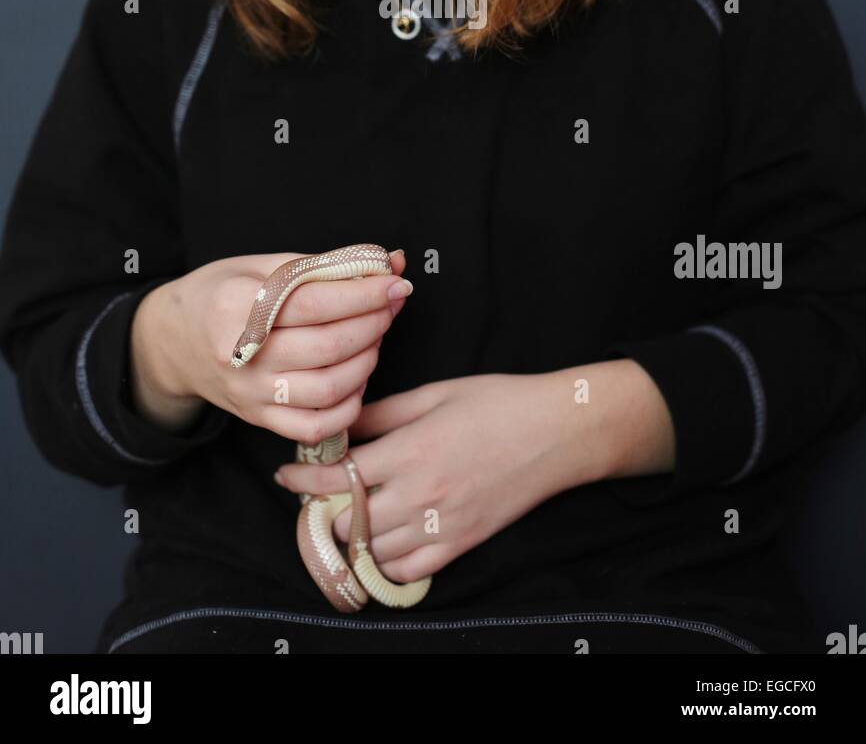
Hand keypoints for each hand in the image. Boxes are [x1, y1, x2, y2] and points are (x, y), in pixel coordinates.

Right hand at [131, 249, 410, 438]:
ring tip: (373, 338)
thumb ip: (324, 265)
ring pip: (328, 390)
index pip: (316, 303)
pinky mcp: (258, 418)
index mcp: (239, 305)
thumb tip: (387, 260)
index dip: (365, 294)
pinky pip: (314, 426)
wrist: (172, 341)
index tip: (396, 282)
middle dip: (374, 324)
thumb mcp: (261, 265)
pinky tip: (355, 379)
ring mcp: (251, 393)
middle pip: (328, 347)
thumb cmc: (221, 293)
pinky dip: (347, 406)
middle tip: (389, 306)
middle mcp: (243, 355)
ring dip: (366, 362)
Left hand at [274, 372, 577, 584]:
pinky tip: (380, 545)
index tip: (286, 474)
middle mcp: (420, 495)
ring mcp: (441, 525)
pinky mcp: (461, 544)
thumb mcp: (434, 394)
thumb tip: (343, 424)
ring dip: (349, 540)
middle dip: (320, 511)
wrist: (556, 432)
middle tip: (312, 498)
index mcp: (410, 451)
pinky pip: (409, 572)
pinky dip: (386, 565)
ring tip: (342, 521)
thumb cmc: (496, 402)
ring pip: (372, 553)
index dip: (303, 478)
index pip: (338, 477)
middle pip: (346, 522)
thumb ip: (384, 413)